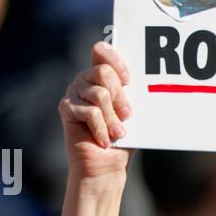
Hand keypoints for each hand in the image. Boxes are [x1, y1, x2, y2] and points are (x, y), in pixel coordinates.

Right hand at [58, 41, 133, 185]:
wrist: (107, 165)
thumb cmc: (122, 137)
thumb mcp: (133, 112)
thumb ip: (132, 93)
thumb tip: (148, 79)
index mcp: (101, 75)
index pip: (101, 50)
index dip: (116, 60)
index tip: (128, 80)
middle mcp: (85, 79)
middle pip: (103, 72)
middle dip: (120, 97)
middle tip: (126, 116)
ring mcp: (74, 92)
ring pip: (99, 94)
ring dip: (113, 119)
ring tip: (117, 133)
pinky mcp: (66, 107)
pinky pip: (90, 112)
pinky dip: (102, 129)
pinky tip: (104, 140)